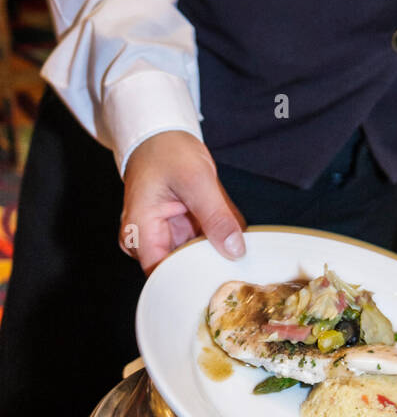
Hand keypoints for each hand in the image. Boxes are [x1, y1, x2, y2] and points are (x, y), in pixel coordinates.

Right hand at [120, 131, 246, 273]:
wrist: (160, 135)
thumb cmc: (166, 151)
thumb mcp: (197, 181)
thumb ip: (216, 217)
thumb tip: (234, 250)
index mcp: (139, 232)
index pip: (163, 276)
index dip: (191, 281)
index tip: (221, 277)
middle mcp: (146, 240)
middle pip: (181, 270)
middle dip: (210, 262)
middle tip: (237, 255)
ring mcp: (163, 236)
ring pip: (196, 256)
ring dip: (216, 246)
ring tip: (229, 230)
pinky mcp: (178, 231)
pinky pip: (202, 242)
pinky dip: (217, 234)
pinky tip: (226, 225)